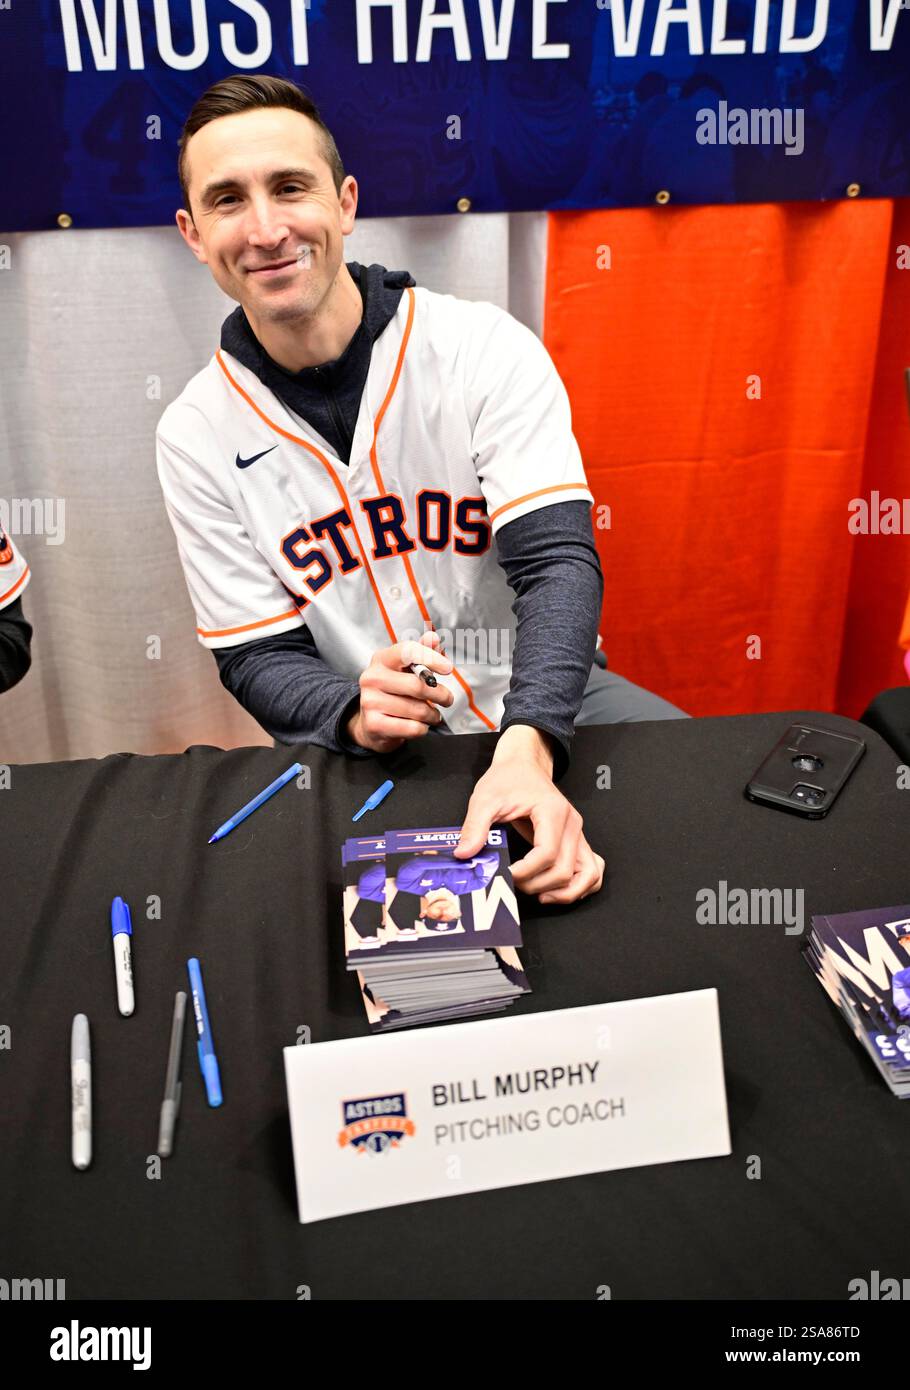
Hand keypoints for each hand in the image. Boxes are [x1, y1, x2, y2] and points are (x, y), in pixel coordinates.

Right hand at [346, 630, 454, 752]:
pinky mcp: (374, 725)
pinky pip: (412, 728)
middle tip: (447, 699)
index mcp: (381, 659)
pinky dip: (423, 728)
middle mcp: (372, 678)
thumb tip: (433, 638)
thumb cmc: (395, 692)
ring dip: (433, 715)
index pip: (408, 651)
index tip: (448, 669)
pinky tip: (419, 725)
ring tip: (432, 714)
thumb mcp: (406, 669)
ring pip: (418, 710)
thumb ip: (421, 653)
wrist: (373, 722)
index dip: (431, 658)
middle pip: (417, 685)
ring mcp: (370, 702)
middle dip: (440, 694)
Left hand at [453, 726, 604, 904]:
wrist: (524, 765)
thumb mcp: (485, 798)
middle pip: (565, 870)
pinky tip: (557, 891)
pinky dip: (580, 886)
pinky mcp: (578, 841)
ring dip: (566, 893)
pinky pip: (592, 870)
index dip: (525, 872)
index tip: (504, 875)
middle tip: (514, 884)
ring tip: (540, 895)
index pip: (547, 853)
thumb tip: (464, 854)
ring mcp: (578, 834)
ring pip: (589, 875)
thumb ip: (475, 826)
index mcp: (553, 812)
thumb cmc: (508, 779)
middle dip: (538, 885)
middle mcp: (572, 824)